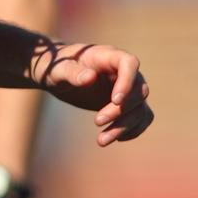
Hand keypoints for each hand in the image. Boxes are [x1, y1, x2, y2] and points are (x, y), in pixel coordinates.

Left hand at [32, 41, 152, 145]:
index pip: (129, 63)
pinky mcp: (126, 103)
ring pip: (140, 108)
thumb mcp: (58, 70)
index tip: (115, 100)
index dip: (127, 82)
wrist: (57, 76)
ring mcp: (127, 87)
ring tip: (101, 141)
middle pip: (138, 90)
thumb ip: (72, 73)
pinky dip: (133, 129)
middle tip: (97, 121)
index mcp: (107, 56)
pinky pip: (141, 116)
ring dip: (126, 126)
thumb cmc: (56, 67)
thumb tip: (89, 78)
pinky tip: (115, 138)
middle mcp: (122, 71)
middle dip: (121, 110)